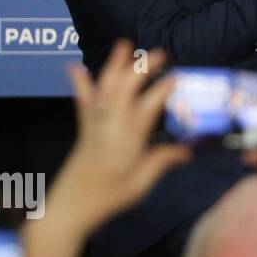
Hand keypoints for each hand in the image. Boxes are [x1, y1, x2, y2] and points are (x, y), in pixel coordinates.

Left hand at [55, 40, 190, 232]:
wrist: (68, 210)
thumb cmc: (108, 200)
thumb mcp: (141, 184)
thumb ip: (161, 162)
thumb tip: (188, 150)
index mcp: (126, 143)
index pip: (146, 110)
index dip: (161, 91)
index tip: (177, 77)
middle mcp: (109, 129)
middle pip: (123, 92)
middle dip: (140, 70)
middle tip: (159, 54)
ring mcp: (94, 127)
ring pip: (104, 91)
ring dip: (114, 66)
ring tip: (124, 45)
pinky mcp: (84, 130)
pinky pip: (83, 103)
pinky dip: (80, 84)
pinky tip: (74, 67)